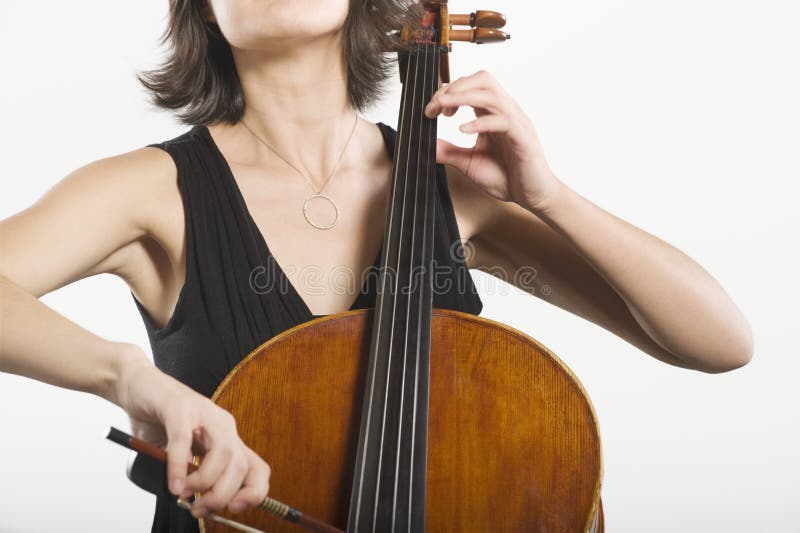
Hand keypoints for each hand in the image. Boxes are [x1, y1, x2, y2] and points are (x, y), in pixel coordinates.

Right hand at [113, 346, 269, 516]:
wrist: (138, 386)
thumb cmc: (159, 421)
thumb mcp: (182, 454)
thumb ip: (191, 475)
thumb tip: (195, 505)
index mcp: (227, 438)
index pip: (257, 468)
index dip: (253, 492)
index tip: (233, 509)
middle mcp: (222, 425)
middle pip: (241, 465)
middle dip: (222, 494)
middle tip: (200, 508)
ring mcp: (203, 413)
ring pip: (223, 453)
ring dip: (205, 481)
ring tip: (184, 493)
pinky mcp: (179, 407)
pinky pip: (184, 440)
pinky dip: (180, 467)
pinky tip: (174, 483)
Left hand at [424, 70, 563, 211]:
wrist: (533, 197)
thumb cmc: (507, 178)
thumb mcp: (469, 164)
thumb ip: (450, 152)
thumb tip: (427, 144)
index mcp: (494, 114)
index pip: (472, 86)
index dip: (448, 91)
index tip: (430, 109)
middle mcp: (506, 112)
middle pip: (483, 79)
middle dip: (455, 87)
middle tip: (435, 105)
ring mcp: (517, 123)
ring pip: (491, 95)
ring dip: (463, 97)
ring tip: (444, 109)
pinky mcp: (524, 138)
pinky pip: (503, 121)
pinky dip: (481, 122)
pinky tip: (463, 130)